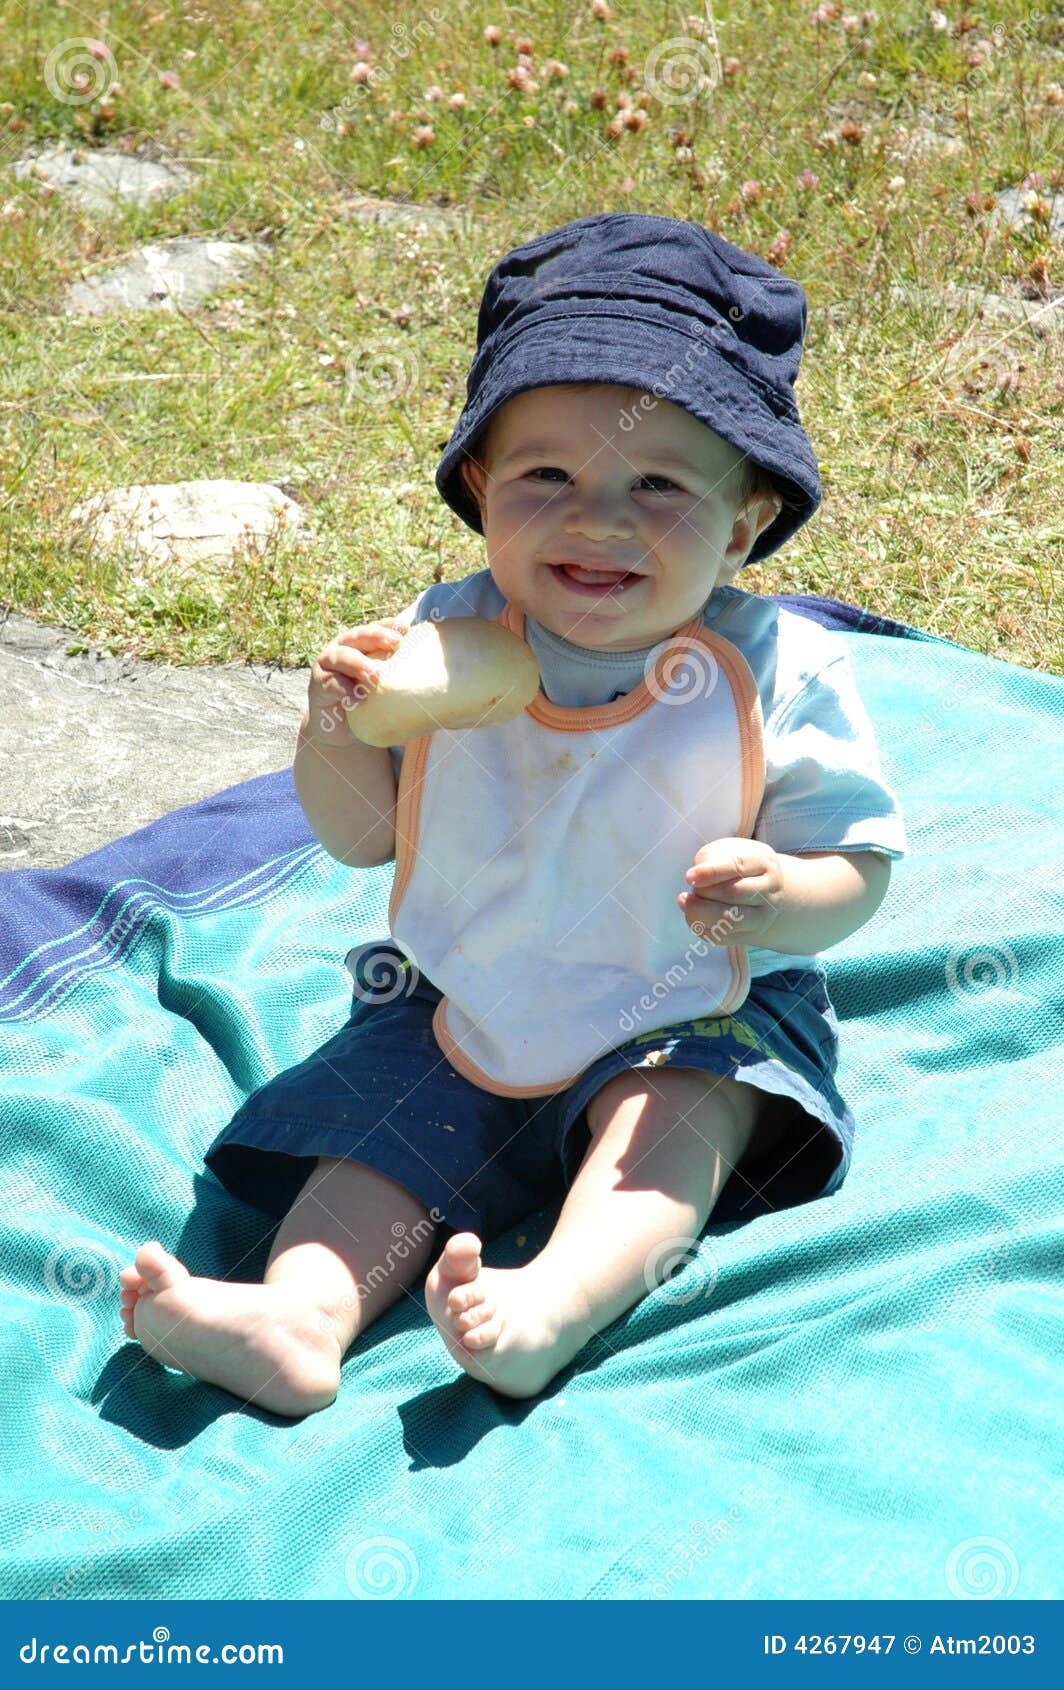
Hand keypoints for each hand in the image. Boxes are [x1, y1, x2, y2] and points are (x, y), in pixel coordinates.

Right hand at [305, 616, 410, 746]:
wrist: (341, 729)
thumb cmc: (370, 703)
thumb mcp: (386, 688)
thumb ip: (402, 680)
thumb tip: (441, 686)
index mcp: (362, 644)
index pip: (377, 628)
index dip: (390, 625)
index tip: (407, 628)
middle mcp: (344, 648)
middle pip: (358, 636)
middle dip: (376, 636)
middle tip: (395, 644)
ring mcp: (328, 664)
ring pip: (341, 656)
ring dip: (358, 664)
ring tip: (375, 676)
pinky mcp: (317, 684)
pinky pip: (330, 684)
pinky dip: (343, 691)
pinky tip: (356, 700)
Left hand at [677, 837, 784, 946]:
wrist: (765, 889)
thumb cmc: (738, 866)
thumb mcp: (728, 850)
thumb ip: (710, 859)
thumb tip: (696, 878)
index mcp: (763, 862)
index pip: (737, 866)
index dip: (710, 872)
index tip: (689, 877)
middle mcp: (769, 890)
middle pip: (734, 894)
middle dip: (704, 892)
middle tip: (691, 889)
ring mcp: (764, 915)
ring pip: (731, 921)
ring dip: (701, 913)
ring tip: (685, 902)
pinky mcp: (752, 935)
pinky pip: (723, 937)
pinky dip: (702, 929)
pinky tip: (693, 917)